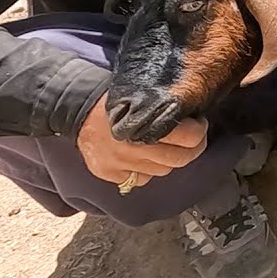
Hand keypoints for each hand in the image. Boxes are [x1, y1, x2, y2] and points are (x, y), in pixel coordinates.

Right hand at [76, 94, 209, 188]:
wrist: (77, 108)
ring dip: (168, 161)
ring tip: (164, 147)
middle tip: (193, 141)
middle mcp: (132, 146)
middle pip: (179, 159)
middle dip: (193, 150)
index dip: (199, 131)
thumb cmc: (118, 100)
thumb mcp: (143, 96)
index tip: (199, 125)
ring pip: (163, 171)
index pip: (189, 136)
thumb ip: (165, 110)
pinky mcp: (109, 174)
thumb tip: (195, 120)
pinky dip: (146, 171)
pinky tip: (142, 158)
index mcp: (144, 122)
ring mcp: (120, 163)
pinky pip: (141, 180)